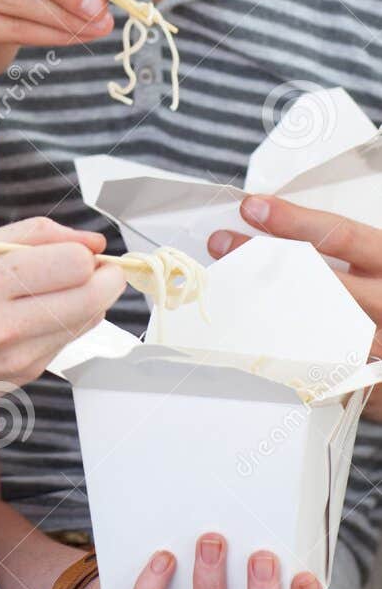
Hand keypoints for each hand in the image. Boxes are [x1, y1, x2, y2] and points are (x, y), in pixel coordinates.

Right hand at [0, 218, 125, 431]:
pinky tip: (31, 316)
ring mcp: (16, 360)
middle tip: (95, 266)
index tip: (80, 248)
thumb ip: (29, 235)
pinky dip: (62, 323)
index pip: (73, 264)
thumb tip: (91, 240)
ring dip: (87, 299)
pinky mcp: (21, 380)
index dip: (86, 252)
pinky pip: (64, 343)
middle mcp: (2, 326)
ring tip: (58, 287)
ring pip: (86, 322)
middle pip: (93, 297)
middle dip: (106, 276)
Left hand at [209, 195, 381, 416]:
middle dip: (261, 257)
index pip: (341, 236)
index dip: (293, 221)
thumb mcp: (376, 265)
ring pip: (306, 323)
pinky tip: (245, 335)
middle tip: (222, 243)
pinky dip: (274, 347)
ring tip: (225, 288)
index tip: (253, 208)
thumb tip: (280, 231)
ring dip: (258, 303)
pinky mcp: (361, 380)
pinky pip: (310, 363)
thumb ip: (343, 252)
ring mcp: (374, 345)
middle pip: (313, 277)